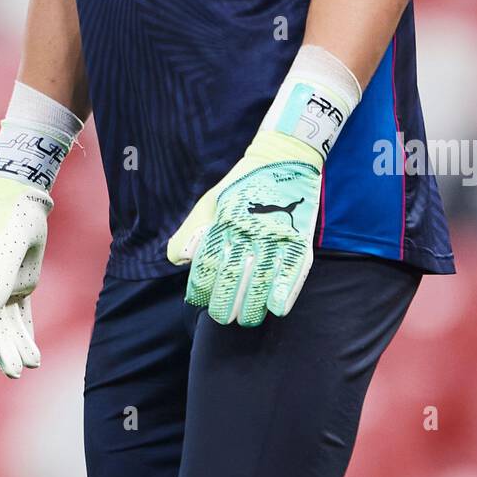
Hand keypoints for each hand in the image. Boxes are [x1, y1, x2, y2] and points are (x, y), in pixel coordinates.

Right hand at [0, 175, 52, 376]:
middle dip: (2, 349)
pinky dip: (26, 334)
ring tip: (27, 367)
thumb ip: (0, 274)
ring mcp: (5, 287)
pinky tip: (32, 355)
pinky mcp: (21, 285)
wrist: (23, 202)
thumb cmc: (13, 220)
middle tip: (11, 373)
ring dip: (16, 345)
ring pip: (9, 324)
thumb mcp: (9, 244)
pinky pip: (22, 315)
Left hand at [167, 133, 322, 327]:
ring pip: (261, 280)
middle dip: (226, 304)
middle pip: (233, 277)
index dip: (202, 287)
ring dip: (253, 305)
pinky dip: (285, 292)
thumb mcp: (210, 202)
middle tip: (223, 317)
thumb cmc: (241, 184)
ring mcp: (275, 235)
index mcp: (223, 222)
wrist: (283, 157)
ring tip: (247, 319)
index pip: (207, 264)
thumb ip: (191, 231)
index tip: (200, 300)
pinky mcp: (298, 237)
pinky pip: (293, 270)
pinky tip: (277, 308)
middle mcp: (247, 230)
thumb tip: (178, 259)